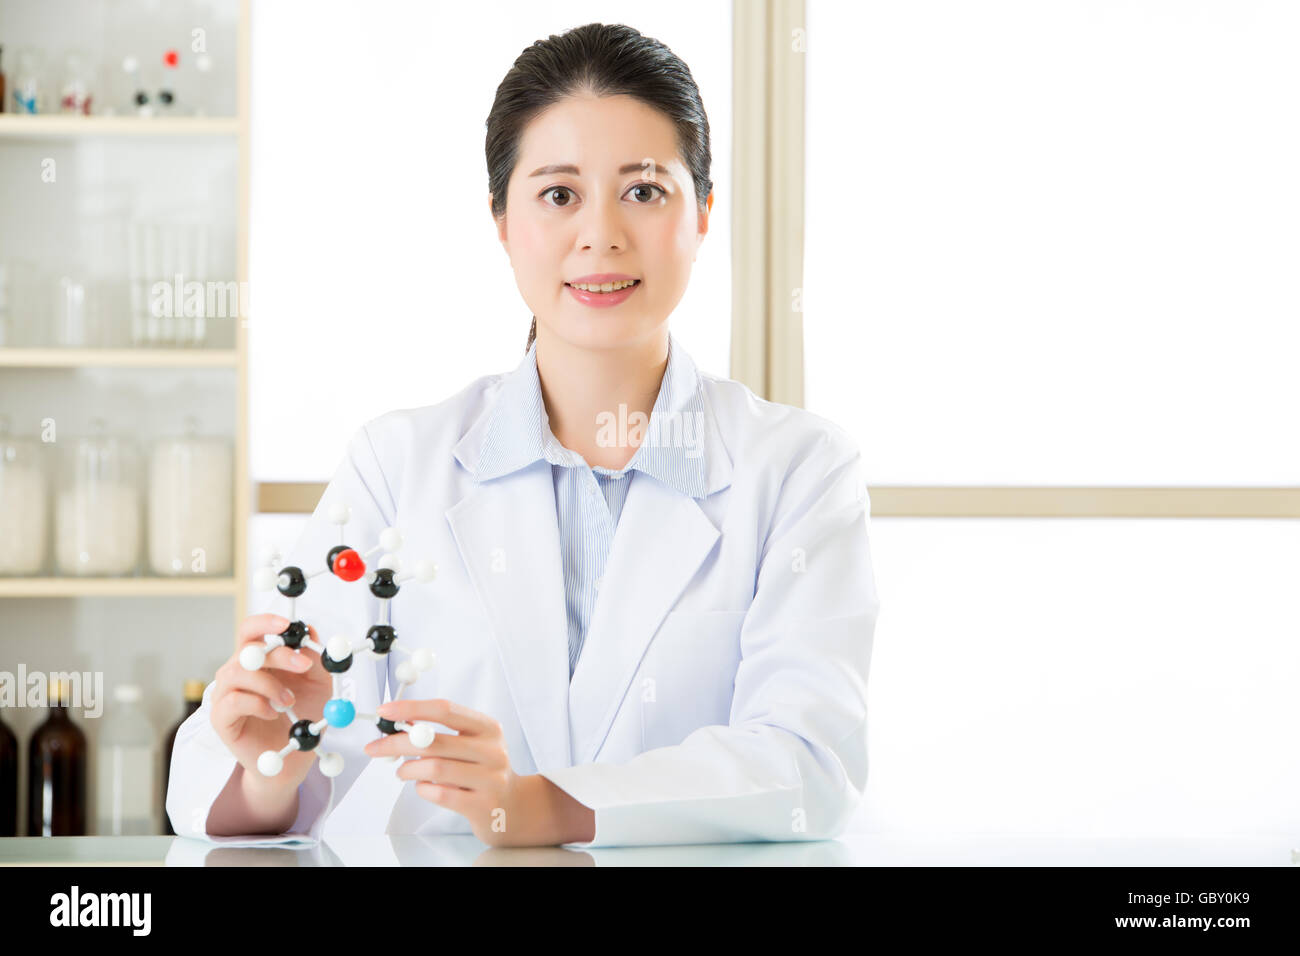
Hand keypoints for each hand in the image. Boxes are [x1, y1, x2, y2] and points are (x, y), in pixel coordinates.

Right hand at [210, 613, 333, 789]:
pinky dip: (257, 704)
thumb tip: (310, 628)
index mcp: (259, 659)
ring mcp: (226, 694)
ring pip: (237, 672)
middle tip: (304, 665)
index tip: (287, 624)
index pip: (251, 631)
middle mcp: (238, 672)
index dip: (265, 622)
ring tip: (288, 701)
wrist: (293, 756)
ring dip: (269, 684)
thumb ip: (314, 659)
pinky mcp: (221, 718)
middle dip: (278, 653)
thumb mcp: (318, 684)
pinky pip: (233, 701)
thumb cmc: (302, 716)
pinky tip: (271, 713)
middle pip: (248, 649)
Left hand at [364, 698, 527, 846]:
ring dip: (409, 769)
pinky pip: (440, 794)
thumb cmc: (482, 770)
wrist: (513, 807)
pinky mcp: (482, 805)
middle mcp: (492, 750)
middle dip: (396, 743)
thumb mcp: (470, 744)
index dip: (411, 708)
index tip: (384, 710)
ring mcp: (490, 779)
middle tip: (374, 747)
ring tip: (403, 771)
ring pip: (435, 768)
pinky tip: (423, 786)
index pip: (445, 710)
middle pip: (434, 741)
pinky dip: (423, 789)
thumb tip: (398, 724)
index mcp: (488, 728)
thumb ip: (440, 733)